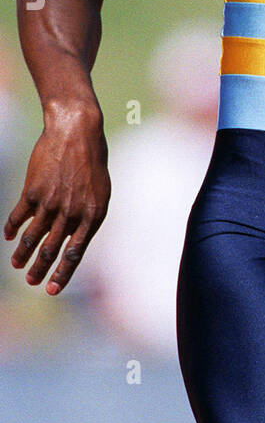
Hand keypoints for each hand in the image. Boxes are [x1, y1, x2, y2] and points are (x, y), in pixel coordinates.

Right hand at [4, 106, 109, 293]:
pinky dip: (13, 228)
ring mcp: (51, 202)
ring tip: (16, 264)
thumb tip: (72, 241)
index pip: (75, 253)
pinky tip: (9, 237)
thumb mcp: (99, 193)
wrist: (77, 132)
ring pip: (33, 236)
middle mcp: (71, 212)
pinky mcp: (33, 190)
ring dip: (23, 253)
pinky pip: (19, 216)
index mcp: (92, 216)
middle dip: (40, 269)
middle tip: (31, 282)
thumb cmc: (92, 163)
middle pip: (51, 249)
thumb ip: (86, 218)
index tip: (52, 290)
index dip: (63, 273)